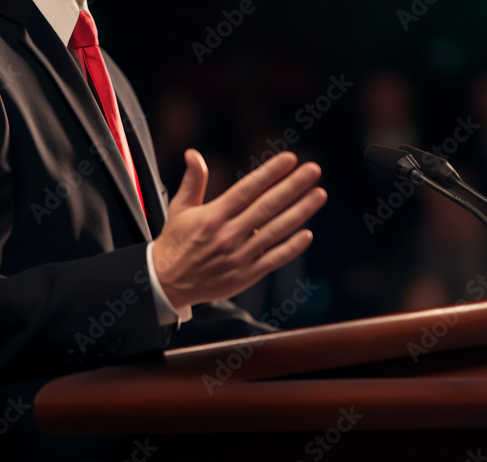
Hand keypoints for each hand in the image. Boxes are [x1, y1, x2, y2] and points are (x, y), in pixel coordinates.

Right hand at [152, 149, 325, 308]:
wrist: (168, 283)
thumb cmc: (176, 242)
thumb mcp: (180, 209)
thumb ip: (193, 181)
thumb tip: (194, 153)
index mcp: (214, 215)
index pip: (247, 188)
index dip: (270, 172)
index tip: (290, 159)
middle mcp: (228, 234)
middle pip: (267, 206)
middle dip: (293, 186)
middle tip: (313, 170)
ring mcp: (239, 255)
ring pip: (275, 230)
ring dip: (300, 212)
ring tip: (319, 195)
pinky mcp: (245, 275)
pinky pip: (273, 259)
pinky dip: (291, 247)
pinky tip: (307, 234)